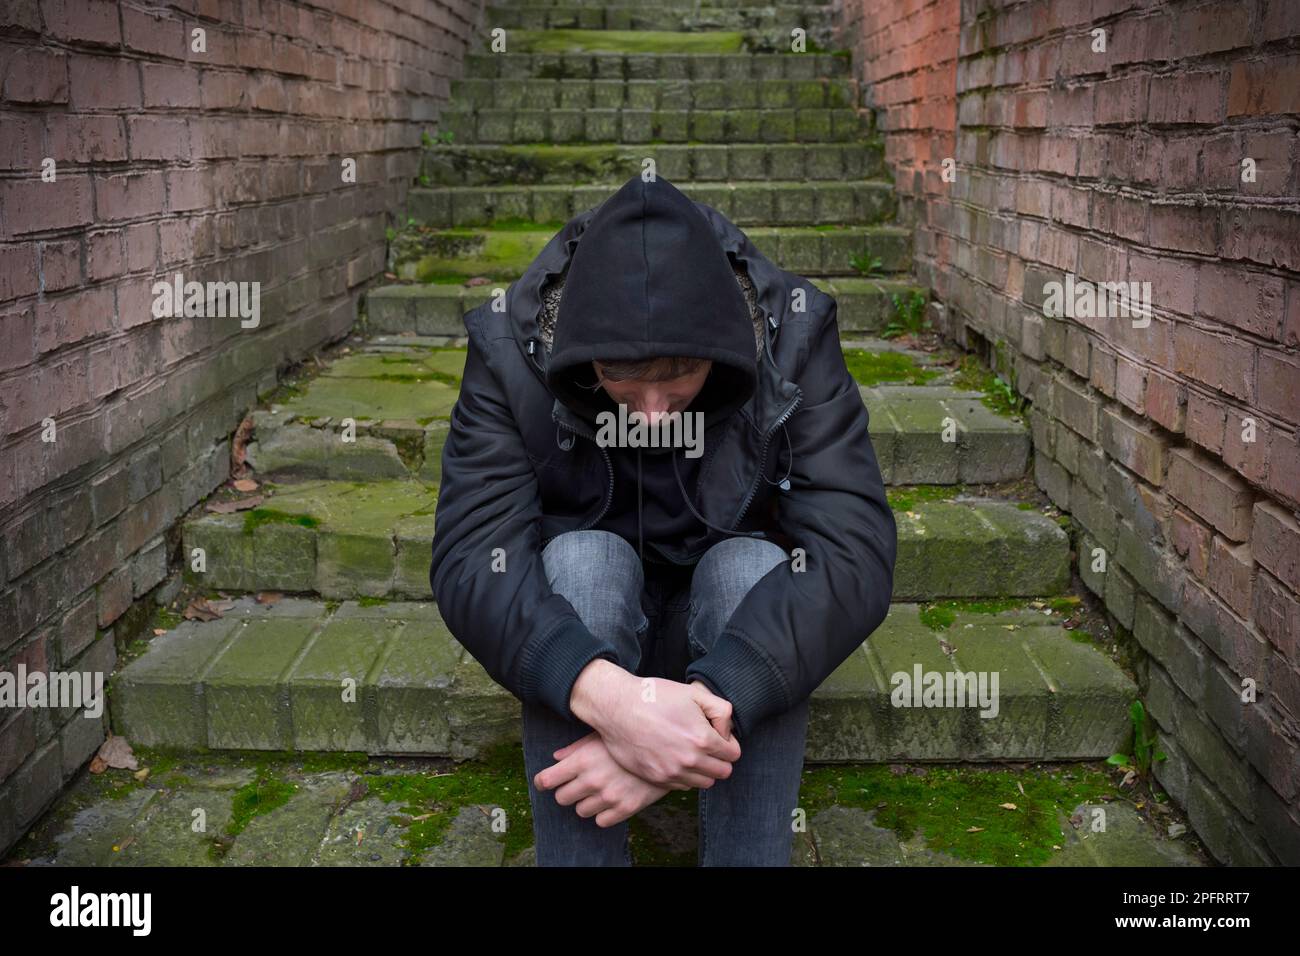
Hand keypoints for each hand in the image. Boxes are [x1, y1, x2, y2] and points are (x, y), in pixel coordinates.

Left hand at [533, 731, 669, 826]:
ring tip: (597, 790)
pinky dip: (602, 813)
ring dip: (585, 802)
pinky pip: (600, 821)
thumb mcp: (600, 736)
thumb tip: (556, 758)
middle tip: (575, 784)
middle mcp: (592, 781)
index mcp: (582, 760)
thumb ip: (575, 748)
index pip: (548, 780)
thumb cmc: (630, 740)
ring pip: (580, 811)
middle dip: (566, 791)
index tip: (544, 782)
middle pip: (561, 798)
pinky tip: (610, 799)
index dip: (543, 781)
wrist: (666, 751)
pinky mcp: (624, 809)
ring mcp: (608, 797)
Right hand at [570, 661, 740, 789]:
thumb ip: (721, 711)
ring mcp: (671, 772)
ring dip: (703, 769)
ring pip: (704, 783)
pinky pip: (682, 786)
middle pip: (723, 772)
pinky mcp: (656, 778)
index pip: (733, 754)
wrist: (617, 707)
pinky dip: (684, 775)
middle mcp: (689, 760)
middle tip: (706, 743)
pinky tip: (675, 757)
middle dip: (720, 758)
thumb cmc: (654, 696)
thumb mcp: (694, 693)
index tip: (717, 734)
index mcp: (702, 739)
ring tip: (691, 751)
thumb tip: (726, 732)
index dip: (728, 742)